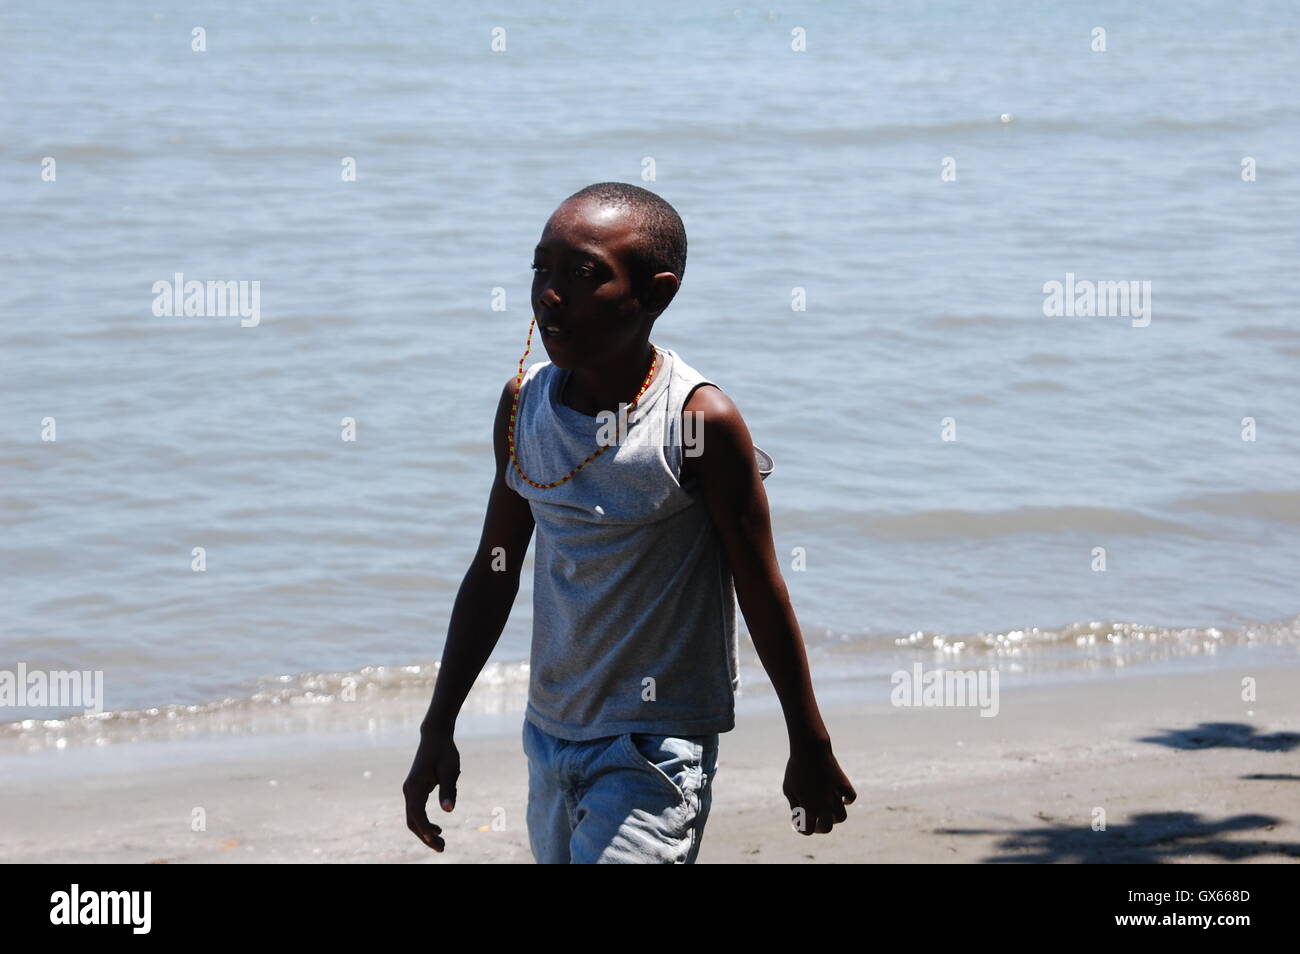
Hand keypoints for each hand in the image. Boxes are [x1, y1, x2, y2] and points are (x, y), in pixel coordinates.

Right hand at [403, 726, 459, 851]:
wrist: (435, 736)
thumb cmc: (444, 752)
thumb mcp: (450, 770)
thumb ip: (448, 790)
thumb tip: (449, 811)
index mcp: (415, 786)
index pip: (417, 814)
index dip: (425, 829)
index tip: (436, 840)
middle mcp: (409, 790)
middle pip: (412, 820)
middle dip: (425, 836)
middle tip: (442, 848)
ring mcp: (410, 790)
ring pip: (413, 818)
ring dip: (425, 832)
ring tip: (441, 843)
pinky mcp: (415, 789)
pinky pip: (416, 811)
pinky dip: (424, 823)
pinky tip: (437, 829)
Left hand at [783, 738, 855, 834]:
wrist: (810, 750)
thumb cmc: (795, 770)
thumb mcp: (789, 789)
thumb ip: (794, 806)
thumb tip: (798, 817)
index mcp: (809, 809)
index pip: (808, 831)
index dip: (802, 828)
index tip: (798, 821)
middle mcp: (825, 806)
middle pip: (826, 828)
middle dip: (819, 827)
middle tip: (813, 820)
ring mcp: (836, 796)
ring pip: (841, 817)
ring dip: (834, 817)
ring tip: (826, 810)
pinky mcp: (844, 785)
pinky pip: (851, 798)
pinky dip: (847, 800)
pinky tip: (840, 797)